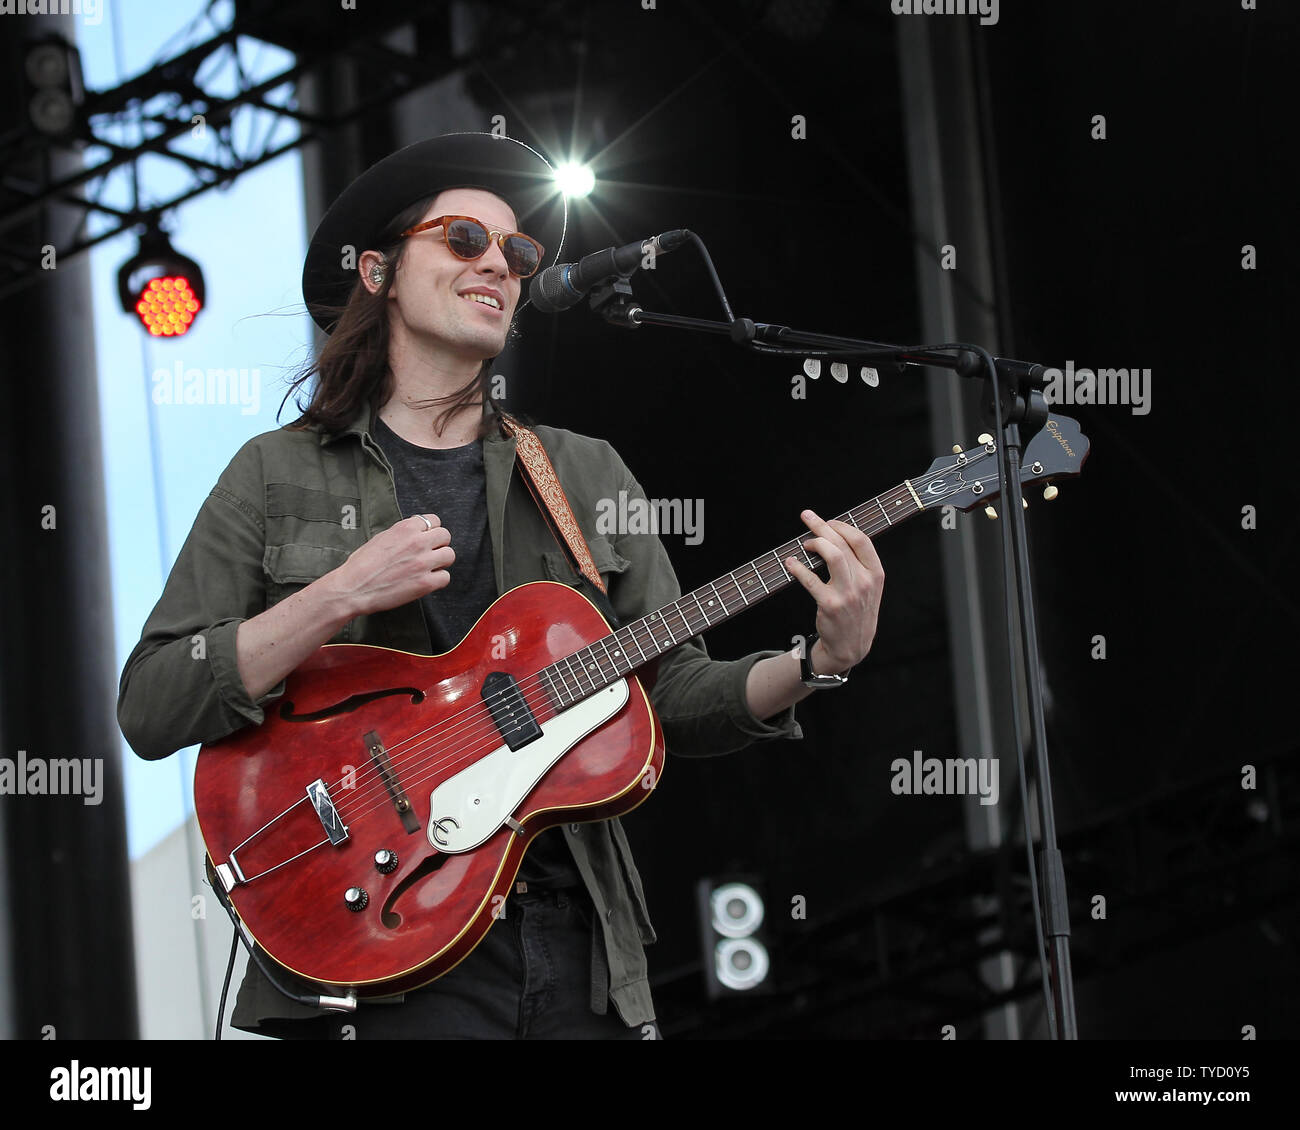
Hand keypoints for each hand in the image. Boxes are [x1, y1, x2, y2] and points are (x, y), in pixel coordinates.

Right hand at [328, 514, 454, 617]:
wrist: (353, 588)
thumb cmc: (361, 565)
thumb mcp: (381, 538)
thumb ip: (402, 533)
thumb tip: (417, 532)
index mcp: (405, 528)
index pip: (434, 520)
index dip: (431, 530)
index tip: (427, 538)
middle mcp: (417, 542)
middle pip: (445, 536)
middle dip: (439, 544)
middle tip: (429, 554)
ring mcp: (423, 562)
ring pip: (449, 555)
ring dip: (441, 562)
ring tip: (428, 568)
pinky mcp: (425, 583)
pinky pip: (445, 577)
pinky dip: (438, 580)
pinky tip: (426, 581)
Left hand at [784, 509, 883, 674]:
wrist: (851, 647)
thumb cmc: (856, 612)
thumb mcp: (868, 588)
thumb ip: (858, 564)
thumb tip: (834, 536)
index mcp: (876, 574)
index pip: (861, 540)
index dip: (842, 526)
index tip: (828, 521)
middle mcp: (864, 582)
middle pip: (843, 543)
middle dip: (822, 526)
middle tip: (807, 517)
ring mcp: (848, 593)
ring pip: (833, 555)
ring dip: (816, 543)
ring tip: (805, 544)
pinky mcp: (829, 605)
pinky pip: (811, 580)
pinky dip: (798, 568)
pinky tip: (790, 563)